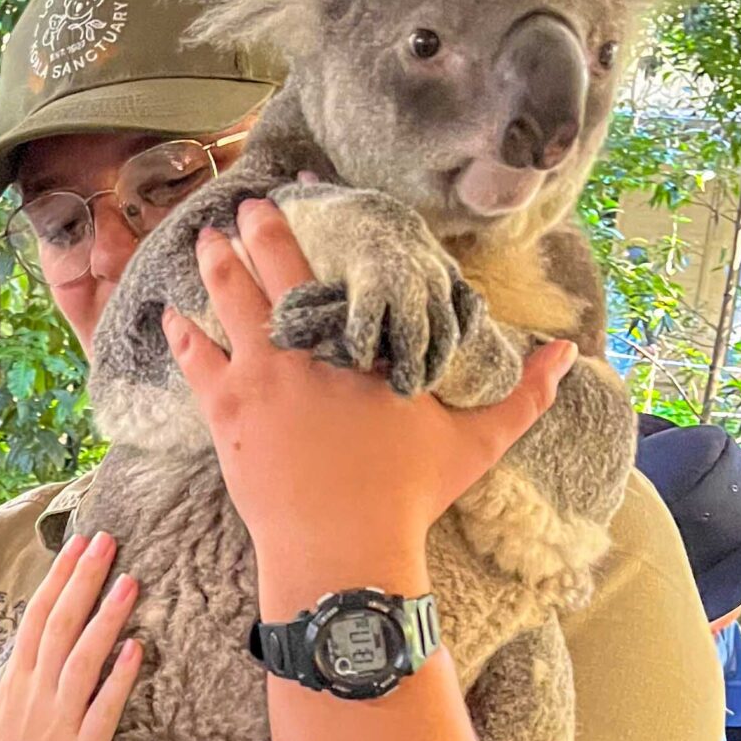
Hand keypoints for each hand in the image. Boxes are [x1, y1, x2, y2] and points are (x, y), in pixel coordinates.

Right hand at [0, 533, 140, 740]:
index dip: (58, 578)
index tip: (76, 545)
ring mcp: (57, 723)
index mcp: (13, 686)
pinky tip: (137, 647)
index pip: (36, 619)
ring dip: (106, 616)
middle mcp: (33, 697)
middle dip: (83, 579)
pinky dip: (120, 675)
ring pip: (82, 658)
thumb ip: (24, 687)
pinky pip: (104, 707)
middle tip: (106, 540)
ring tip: (130, 580)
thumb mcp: (2, 721)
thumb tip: (42, 655)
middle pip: (59, 625)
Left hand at [169, 201, 573, 590]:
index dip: (321, 229)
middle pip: (275, 272)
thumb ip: (523, 397)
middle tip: (247, 204)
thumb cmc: (406, 497)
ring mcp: (262, 379)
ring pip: (229, 306)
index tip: (303, 191)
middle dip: (258, 231)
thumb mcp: (475, 444)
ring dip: (216, 269)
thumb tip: (569, 355)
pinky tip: (171, 315)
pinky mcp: (228, 414)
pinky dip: (183, 336)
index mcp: (366, 347)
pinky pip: (196, 362)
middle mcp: (309, 352)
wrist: (340, 550)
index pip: (341, 273)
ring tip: (205, 241)